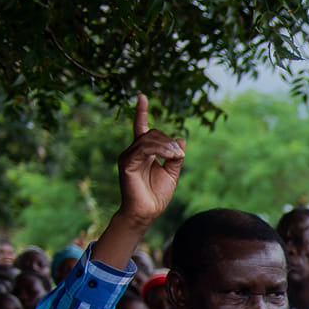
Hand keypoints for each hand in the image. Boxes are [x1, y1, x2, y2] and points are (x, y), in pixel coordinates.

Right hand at [115, 95, 184, 228]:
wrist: (147, 213)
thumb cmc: (156, 195)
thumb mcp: (172, 173)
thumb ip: (175, 156)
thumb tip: (181, 139)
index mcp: (142, 153)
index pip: (140, 128)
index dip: (141, 112)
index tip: (142, 96)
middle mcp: (132, 152)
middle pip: (151, 134)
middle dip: (168, 141)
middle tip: (180, 154)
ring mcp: (127, 157)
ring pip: (148, 139)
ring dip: (166, 145)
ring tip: (177, 155)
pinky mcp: (126, 164)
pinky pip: (143, 149)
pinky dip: (159, 150)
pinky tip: (170, 155)